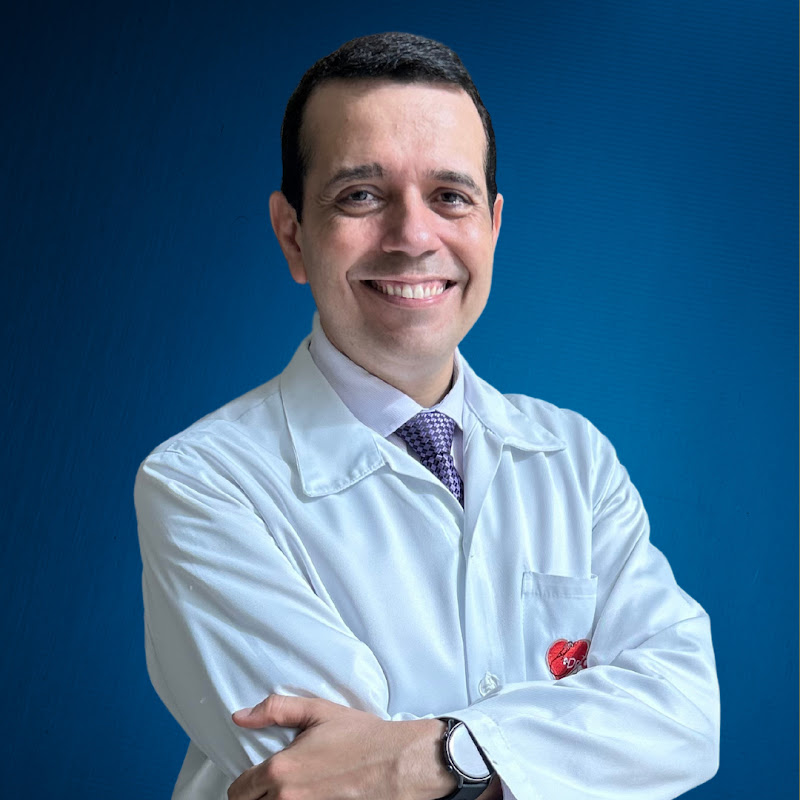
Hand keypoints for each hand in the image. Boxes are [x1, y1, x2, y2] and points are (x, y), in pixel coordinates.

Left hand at [228, 694, 456, 799]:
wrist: (395, 762)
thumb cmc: (361, 736)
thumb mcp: (318, 711)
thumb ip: (275, 710)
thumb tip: (240, 716)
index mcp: (281, 771)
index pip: (239, 791)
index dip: (242, 783)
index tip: (253, 777)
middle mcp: (288, 799)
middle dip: (255, 797)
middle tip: (269, 784)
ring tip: (290, 790)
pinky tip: (308, 796)